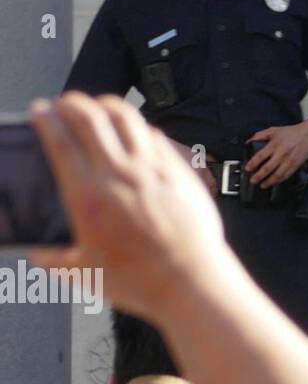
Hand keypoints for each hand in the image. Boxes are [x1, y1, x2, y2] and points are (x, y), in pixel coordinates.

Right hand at [28, 93, 234, 320]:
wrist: (192, 280)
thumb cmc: (140, 281)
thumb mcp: (84, 274)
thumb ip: (55, 260)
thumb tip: (37, 255)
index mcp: (89, 197)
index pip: (61, 142)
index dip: (45, 119)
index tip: (39, 110)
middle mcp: (121, 175)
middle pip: (92, 118)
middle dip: (72, 102)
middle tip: (64, 102)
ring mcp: (154, 169)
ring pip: (128, 118)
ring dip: (107, 105)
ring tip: (97, 107)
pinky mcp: (179, 170)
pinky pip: (155, 136)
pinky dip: (138, 127)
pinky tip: (133, 133)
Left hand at [245, 120, 307, 186]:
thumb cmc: (291, 132)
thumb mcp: (273, 130)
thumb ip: (260, 135)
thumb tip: (249, 142)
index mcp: (274, 144)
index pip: (260, 156)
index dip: (253, 164)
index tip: (248, 169)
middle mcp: (281, 153)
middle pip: (267, 168)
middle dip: (258, 176)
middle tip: (253, 180)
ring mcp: (289, 160)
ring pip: (277, 174)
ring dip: (269, 181)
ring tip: (263, 185)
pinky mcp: (296, 165)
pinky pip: (286, 175)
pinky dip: (279, 181)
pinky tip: (274, 182)